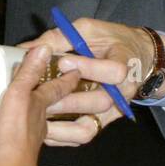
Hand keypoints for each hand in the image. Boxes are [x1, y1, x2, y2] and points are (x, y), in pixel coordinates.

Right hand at [0, 44, 79, 165]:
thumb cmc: (17, 129)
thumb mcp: (20, 94)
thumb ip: (29, 72)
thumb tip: (43, 48)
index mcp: (38, 107)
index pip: (55, 90)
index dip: (64, 80)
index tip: (74, 73)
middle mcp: (31, 126)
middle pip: (20, 113)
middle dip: (6, 108)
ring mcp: (17, 143)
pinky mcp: (3, 158)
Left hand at [19, 18, 151, 146]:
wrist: (136, 58)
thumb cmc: (112, 40)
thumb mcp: (89, 29)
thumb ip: (60, 38)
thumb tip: (28, 48)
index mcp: (125, 63)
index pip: (114, 71)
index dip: (89, 68)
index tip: (64, 62)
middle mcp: (122, 92)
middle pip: (99, 102)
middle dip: (67, 100)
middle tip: (40, 94)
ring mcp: (113, 110)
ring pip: (88, 127)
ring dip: (61, 123)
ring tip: (37, 114)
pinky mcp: (102, 121)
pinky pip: (82, 135)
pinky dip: (62, 135)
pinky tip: (43, 127)